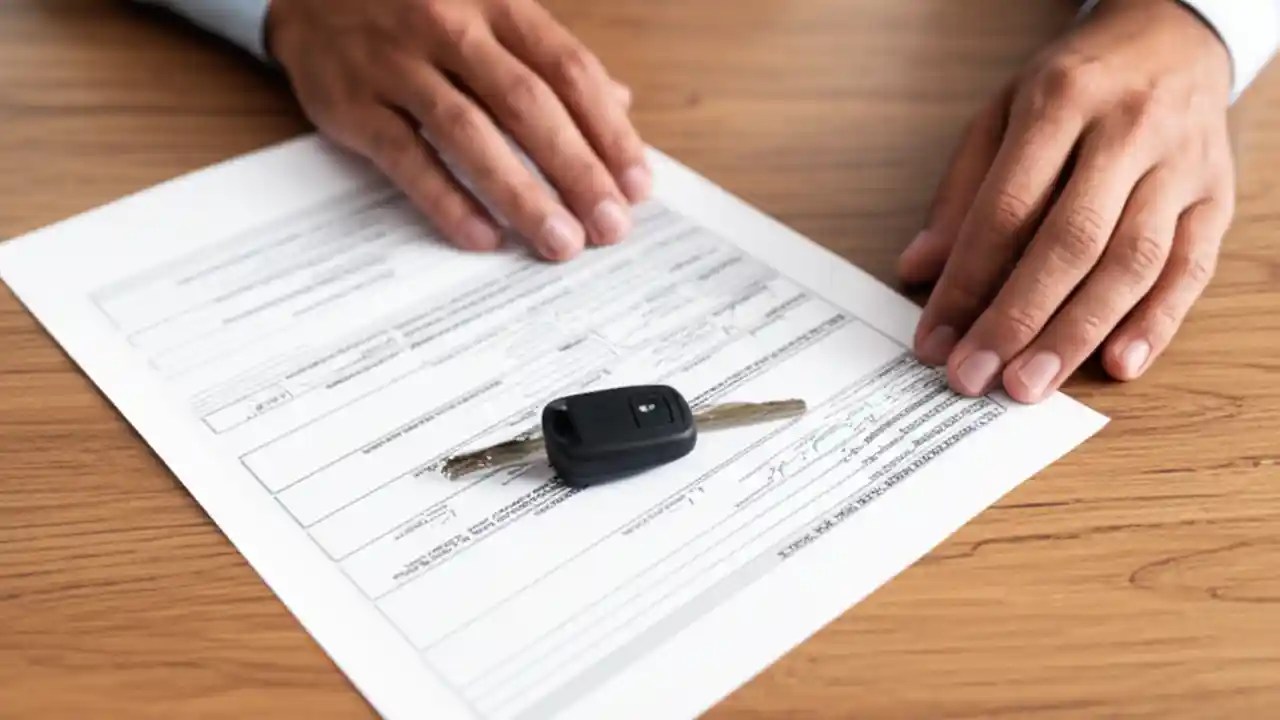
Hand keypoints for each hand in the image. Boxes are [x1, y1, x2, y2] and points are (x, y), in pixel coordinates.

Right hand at [266, 0, 649, 260]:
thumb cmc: (415, 9)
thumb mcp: (487, 13)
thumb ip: (550, 59)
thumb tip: (619, 104)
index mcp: (497, 5)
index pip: (568, 70)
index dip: (609, 131)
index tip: (636, 185)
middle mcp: (450, 27)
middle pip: (528, 105)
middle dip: (577, 171)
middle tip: (609, 227)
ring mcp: (397, 64)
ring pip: (470, 133)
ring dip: (522, 194)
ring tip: (559, 241)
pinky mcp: (352, 103)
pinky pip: (406, 158)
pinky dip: (448, 200)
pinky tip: (483, 237)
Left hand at [898, 0, 1235, 402]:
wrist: (1171, 37)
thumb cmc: (1074, 85)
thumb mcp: (1001, 116)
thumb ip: (961, 195)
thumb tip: (918, 270)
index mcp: (1061, 102)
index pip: (1005, 209)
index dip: (965, 283)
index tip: (934, 340)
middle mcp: (1128, 131)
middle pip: (1071, 241)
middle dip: (1018, 319)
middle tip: (977, 378)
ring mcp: (1181, 165)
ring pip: (1133, 262)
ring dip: (1078, 333)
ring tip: (1031, 384)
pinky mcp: (1217, 195)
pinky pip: (1191, 268)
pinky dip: (1156, 321)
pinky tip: (1119, 364)